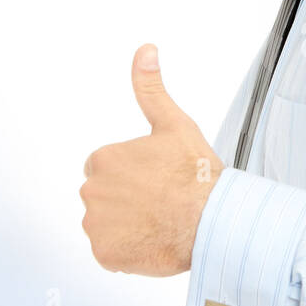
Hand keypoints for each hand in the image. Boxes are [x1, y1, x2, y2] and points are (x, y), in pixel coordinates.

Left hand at [79, 44, 223, 276]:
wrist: (213, 221)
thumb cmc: (196, 175)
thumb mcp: (174, 124)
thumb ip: (150, 89)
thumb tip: (145, 51)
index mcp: (104, 159)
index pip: (105, 168)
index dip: (132, 175)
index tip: (155, 180)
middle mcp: (92, 191)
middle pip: (104, 197)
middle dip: (126, 200)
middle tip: (159, 202)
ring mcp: (97, 226)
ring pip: (106, 225)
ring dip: (126, 226)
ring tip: (159, 223)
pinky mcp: (105, 254)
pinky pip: (110, 253)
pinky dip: (127, 251)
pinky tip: (152, 241)